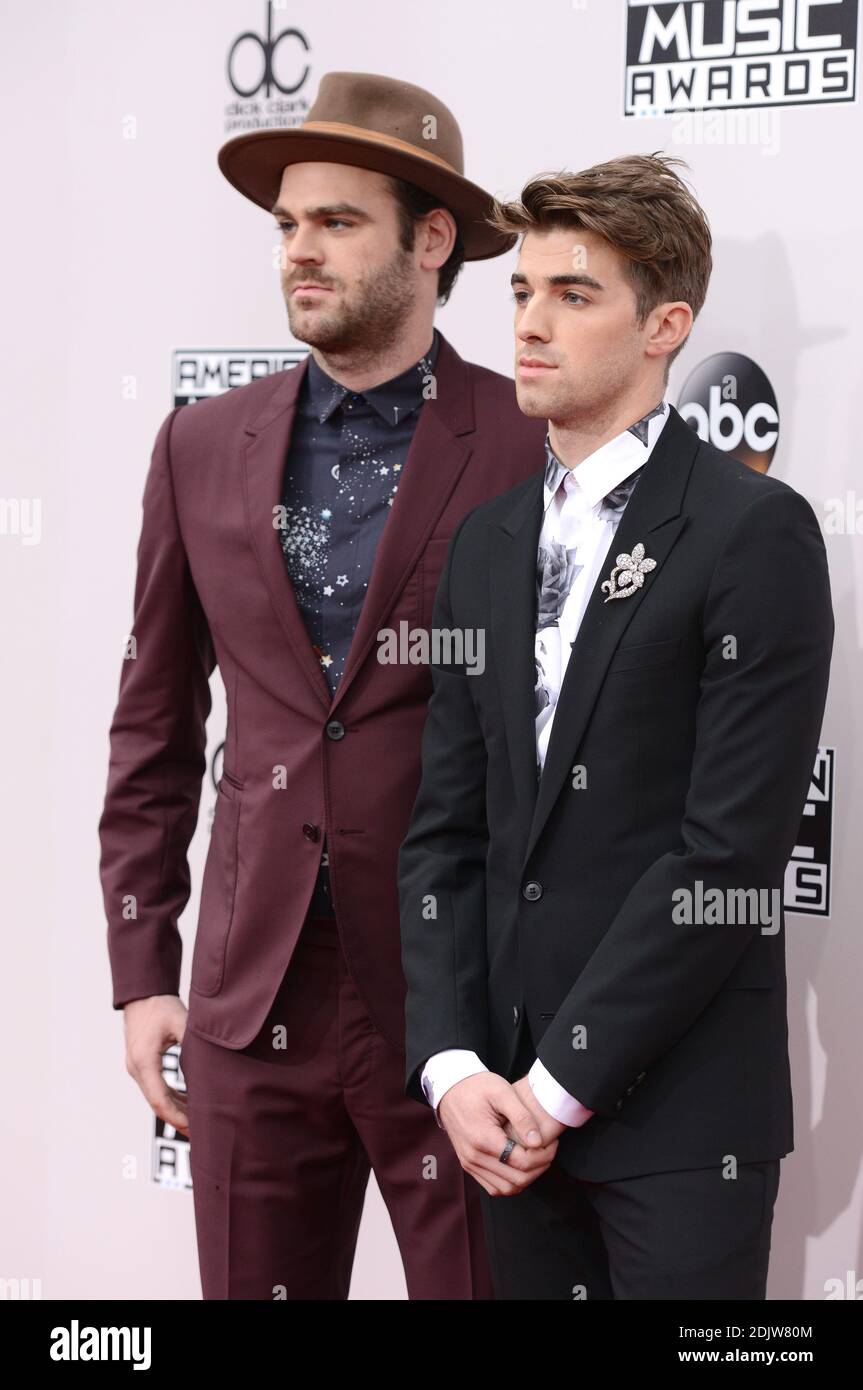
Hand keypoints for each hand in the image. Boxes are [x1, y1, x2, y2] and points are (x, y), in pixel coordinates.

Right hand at [123, 995, 188, 1136]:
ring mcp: (137, 1068)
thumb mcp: (181, 1021)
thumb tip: (212, 1062)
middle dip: (178, 1120)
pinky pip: (156, 1088)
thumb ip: (194, 1042)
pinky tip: (190, 1103)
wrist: (142, 994)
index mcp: (145, 1060)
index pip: (160, 1099)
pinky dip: (172, 1098)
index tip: (194, 1127)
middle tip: (201, 1133)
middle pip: (157, 1104)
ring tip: (199, 1123)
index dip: (177, 1116)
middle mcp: (137, 1068)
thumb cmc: (161, 1006)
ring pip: (157, 1098)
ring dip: (176, 1111)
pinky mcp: (142, 1065)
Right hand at [437, 1071, 558, 1195]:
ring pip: (506, 1189)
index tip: (552, 1141)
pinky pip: (494, 1187)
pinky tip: (520, 1164)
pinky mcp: (469, 1165)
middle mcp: (474, 1157)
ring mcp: (470, 1164)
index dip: (544, 1155)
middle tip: (549, 1149)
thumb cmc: (476, 1087)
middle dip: (540, 1167)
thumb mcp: (502, 1092)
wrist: (450, 1088)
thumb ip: (522, 1117)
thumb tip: (538, 1142)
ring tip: (536, 1157)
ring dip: (527, 1177)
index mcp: (483, 1139)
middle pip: (517, 1180)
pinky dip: (511, 1181)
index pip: (522, 1162)